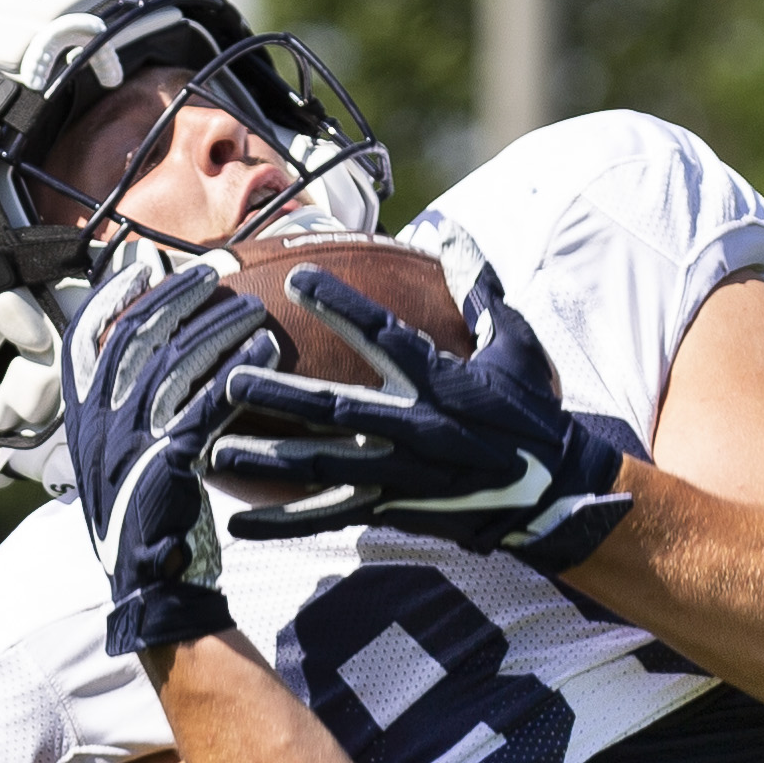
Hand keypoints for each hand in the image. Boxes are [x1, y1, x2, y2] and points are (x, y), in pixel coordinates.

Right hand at [61, 251, 280, 656]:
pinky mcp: (165, 464)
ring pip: (169, 363)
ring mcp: (127, 445)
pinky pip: (205, 403)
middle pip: (130, 338)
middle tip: (211, 271)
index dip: (109, 299)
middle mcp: (97, 427)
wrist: (150, 591)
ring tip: (251, 307)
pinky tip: (266, 351)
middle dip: (170, 296)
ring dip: (213, 326)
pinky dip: (237, 371)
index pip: (83, 343)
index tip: (142, 267)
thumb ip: (128, 421)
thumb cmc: (147, 526)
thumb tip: (154, 372)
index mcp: (81, 423)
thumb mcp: (122, 466)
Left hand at [211, 265, 633, 571]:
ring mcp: (398, 473)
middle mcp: (413, 428)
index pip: (382, 335)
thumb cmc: (531, 413)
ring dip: (264, 460)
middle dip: (280, 394)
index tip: (297, 277)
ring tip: (209, 452)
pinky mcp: (391, 509)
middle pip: (334, 410)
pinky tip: (238, 526)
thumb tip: (454, 236)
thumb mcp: (516, 346)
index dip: (340, 304)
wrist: (554, 493)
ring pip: (320, 467)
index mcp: (439, 382)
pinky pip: (329, 518)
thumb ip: (479, 292)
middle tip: (227, 378)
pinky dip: (284, 524)